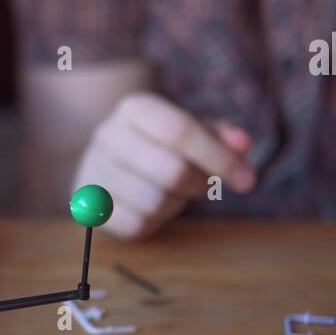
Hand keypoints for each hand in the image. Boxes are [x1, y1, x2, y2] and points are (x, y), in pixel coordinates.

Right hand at [72, 92, 255, 238]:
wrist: (110, 161)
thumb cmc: (160, 145)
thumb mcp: (191, 130)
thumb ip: (219, 135)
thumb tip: (242, 145)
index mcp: (134, 109)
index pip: (180, 131)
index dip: (219, 158)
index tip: (248, 180)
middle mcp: (107, 136)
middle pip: (171, 171)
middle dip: (201, 184)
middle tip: (207, 186)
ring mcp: (93, 172)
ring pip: (155, 202)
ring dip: (177, 203)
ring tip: (175, 193)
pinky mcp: (88, 207)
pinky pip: (137, 225)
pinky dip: (156, 221)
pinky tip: (154, 208)